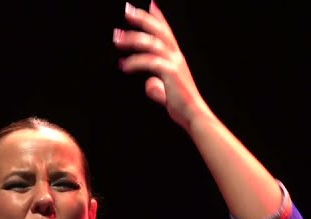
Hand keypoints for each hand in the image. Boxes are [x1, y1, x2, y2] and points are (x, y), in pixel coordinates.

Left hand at [114, 2, 210, 129]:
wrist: (194, 116)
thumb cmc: (183, 108)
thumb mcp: (168, 94)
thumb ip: (158, 87)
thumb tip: (149, 84)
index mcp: (177, 58)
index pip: (167, 32)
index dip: (159, 17)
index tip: (150, 4)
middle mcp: (177, 57)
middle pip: (158, 31)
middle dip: (143, 18)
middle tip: (127, 11)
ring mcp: (174, 63)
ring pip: (151, 43)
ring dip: (132, 38)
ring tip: (116, 39)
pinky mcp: (169, 72)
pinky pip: (148, 61)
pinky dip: (134, 62)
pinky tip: (124, 66)